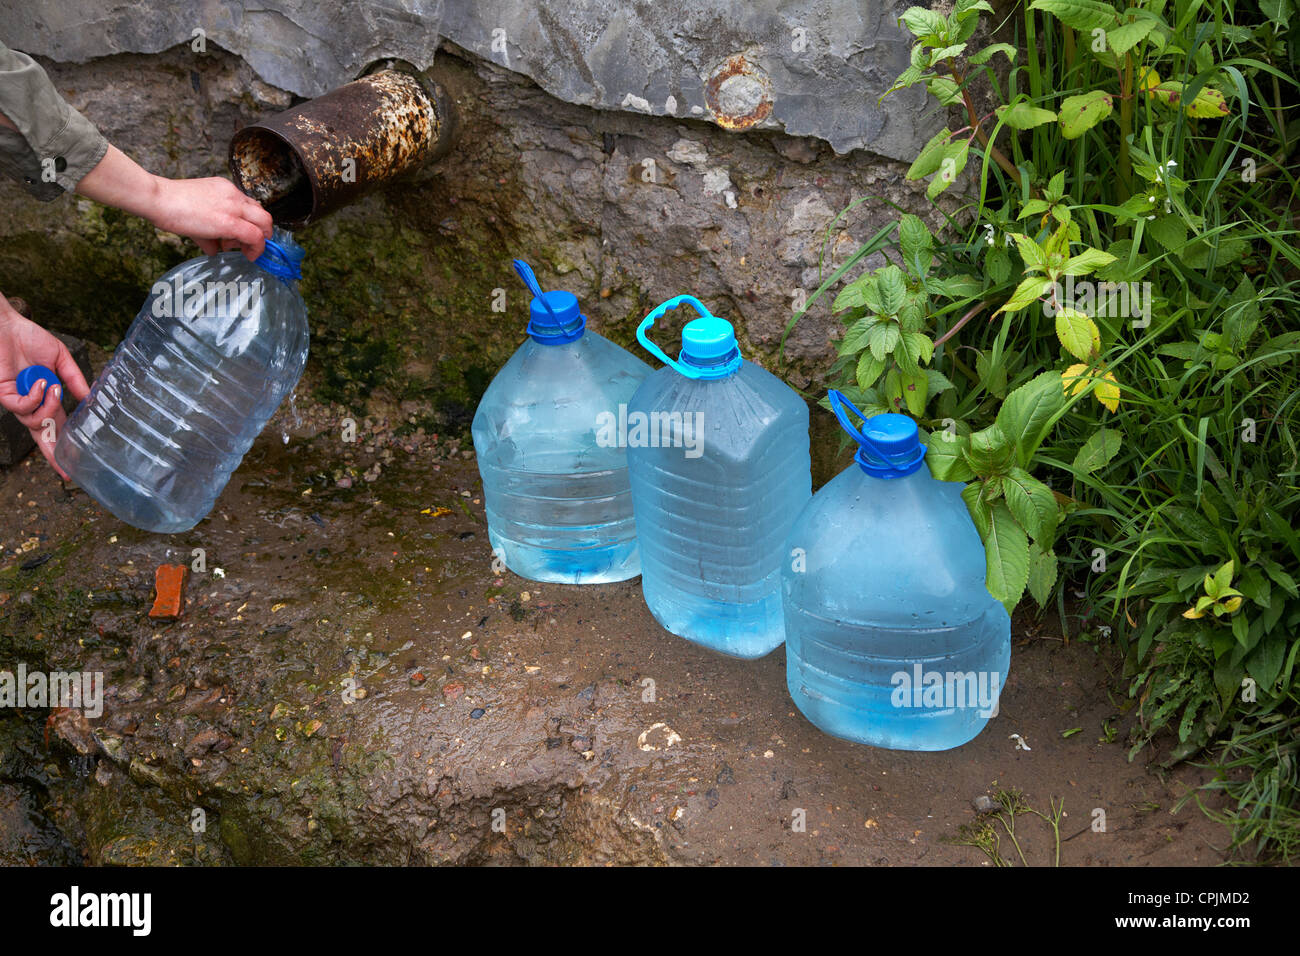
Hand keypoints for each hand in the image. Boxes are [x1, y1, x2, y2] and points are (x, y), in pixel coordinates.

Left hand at [0, 297, 91, 478]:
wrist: (6, 326)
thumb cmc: (30, 338)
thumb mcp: (61, 359)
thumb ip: (75, 379)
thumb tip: (89, 398)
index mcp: (45, 398)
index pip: (55, 427)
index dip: (62, 446)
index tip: (71, 467)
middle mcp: (31, 403)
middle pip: (42, 436)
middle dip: (53, 453)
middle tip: (64, 468)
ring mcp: (17, 400)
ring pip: (35, 422)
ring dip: (49, 409)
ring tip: (54, 389)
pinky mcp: (4, 394)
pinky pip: (22, 407)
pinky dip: (35, 397)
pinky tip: (40, 382)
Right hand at [77, 145, 273, 259]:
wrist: (159, 198)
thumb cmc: (170, 204)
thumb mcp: (196, 216)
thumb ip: (209, 234)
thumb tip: (214, 249)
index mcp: (225, 189)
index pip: (250, 205)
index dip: (251, 223)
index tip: (242, 236)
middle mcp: (233, 195)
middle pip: (263, 213)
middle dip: (262, 232)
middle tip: (249, 245)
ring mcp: (233, 206)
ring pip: (264, 223)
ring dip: (259, 240)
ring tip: (241, 249)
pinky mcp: (229, 221)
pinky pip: (255, 236)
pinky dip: (257, 248)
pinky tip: (249, 256)